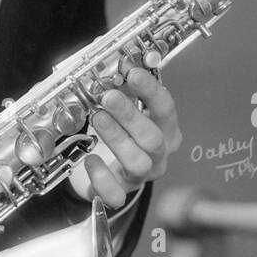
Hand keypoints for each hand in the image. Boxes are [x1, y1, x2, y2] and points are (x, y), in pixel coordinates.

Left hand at [67, 67, 181, 209]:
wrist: (118, 170)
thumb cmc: (127, 133)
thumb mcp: (131, 109)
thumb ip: (124, 89)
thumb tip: (112, 65)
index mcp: (165, 129)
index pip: (166, 109)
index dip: (151, 91)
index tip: (133, 74)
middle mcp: (159, 153)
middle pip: (152, 137)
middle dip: (130, 116)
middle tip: (109, 97)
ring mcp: (143, 174)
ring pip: (137, 162)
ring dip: (117, 139)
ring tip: (98, 119)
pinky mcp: (124, 191)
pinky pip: (117, 192)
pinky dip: (102, 177)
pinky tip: (90, 160)